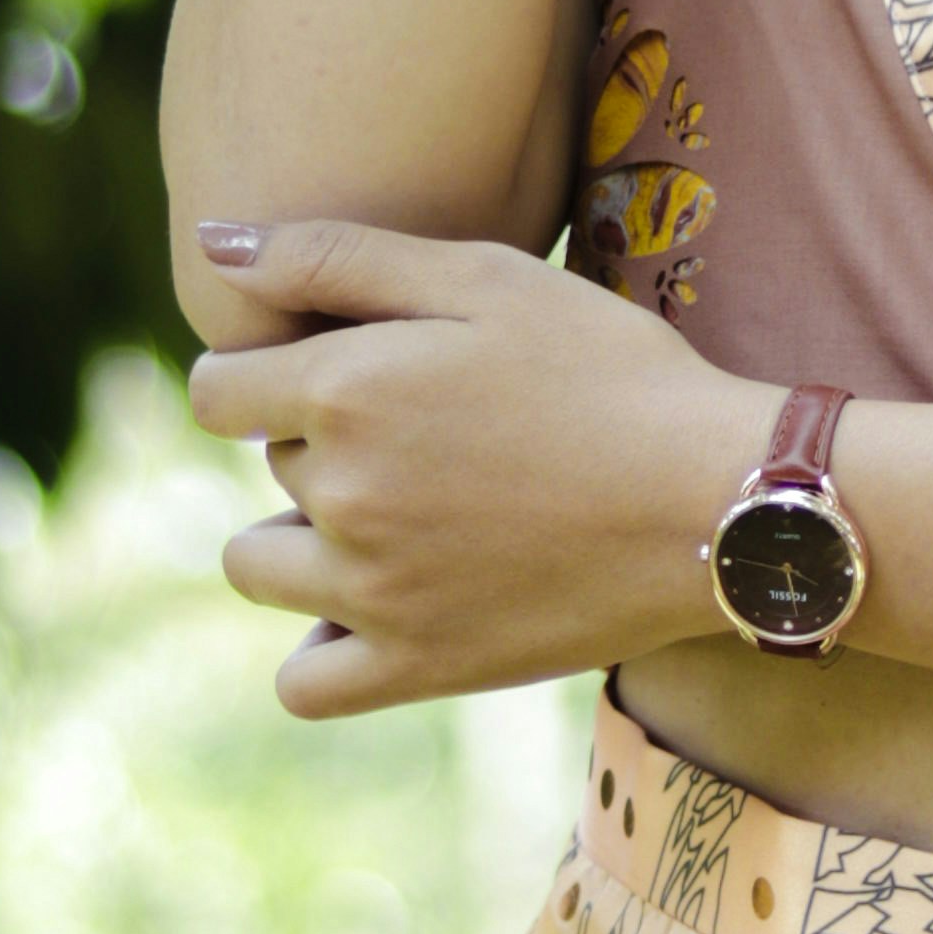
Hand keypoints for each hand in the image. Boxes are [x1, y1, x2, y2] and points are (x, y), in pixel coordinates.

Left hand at [185, 216, 777, 714]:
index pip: (215, 389)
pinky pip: (302, 684)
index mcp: (345, 389)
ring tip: (404, 519)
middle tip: (436, 437)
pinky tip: (374, 612)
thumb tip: (210, 249)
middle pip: (269, 468)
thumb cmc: (614, 370)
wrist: (721, 499)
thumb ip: (335, 256)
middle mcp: (341, 495)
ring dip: (305, 540)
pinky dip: (321, 650)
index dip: (268, 374)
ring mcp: (373, 592)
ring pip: (260, 567)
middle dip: (324, 446)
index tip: (345, 375)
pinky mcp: (417, 666)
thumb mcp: (485, 277)